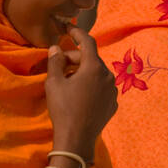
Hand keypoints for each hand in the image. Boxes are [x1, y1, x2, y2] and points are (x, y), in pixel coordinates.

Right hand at [45, 26, 117, 161]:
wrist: (77, 138)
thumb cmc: (64, 108)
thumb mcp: (54, 83)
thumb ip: (55, 61)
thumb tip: (56, 48)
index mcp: (94, 68)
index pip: (88, 42)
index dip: (77, 33)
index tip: (69, 29)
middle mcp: (108, 76)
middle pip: (91, 59)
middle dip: (74, 59)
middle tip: (58, 66)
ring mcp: (113, 91)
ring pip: (97, 74)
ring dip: (83, 72)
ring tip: (67, 82)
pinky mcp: (113, 104)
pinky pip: (101, 87)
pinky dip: (91, 85)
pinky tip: (79, 95)